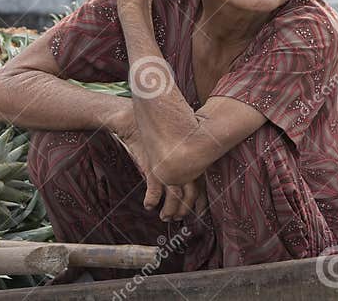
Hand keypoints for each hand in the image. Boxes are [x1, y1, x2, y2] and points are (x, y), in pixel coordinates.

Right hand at [110, 105, 206, 221]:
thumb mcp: (177, 141)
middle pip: (189, 193)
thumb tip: (191, 166)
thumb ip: (184, 155)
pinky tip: (149, 206)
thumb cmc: (160, 127)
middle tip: (179, 218)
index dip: (201, 201)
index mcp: (192, 158)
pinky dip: (152, 200)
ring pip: (174, 195)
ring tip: (166, 218)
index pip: (201, 184)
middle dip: (185, 209)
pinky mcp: (152, 168)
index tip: (200, 212)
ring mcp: (168, 167)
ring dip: (170, 210)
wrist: (137, 120)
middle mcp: (183, 164)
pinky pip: (154, 190)